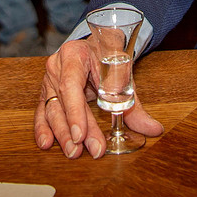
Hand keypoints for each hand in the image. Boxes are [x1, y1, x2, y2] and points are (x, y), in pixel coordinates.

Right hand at [32, 40, 162, 158]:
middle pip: (61, 102)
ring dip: (60, 134)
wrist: (98, 44)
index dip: (75, 111)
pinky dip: (43, 128)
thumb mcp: (123, 73)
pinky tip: (45, 143)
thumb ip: (134, 104)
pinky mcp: (47, 92)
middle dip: (69, 130)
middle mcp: (57, 66)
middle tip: (80, 151)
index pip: (71, 85)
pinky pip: (43, 111)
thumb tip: (153, 129)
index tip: (80, 134)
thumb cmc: (109, 55)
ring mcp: (49, 80)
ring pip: (50, 110)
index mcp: (74, 54)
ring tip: (71, 152)